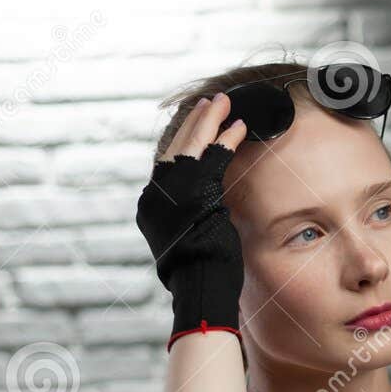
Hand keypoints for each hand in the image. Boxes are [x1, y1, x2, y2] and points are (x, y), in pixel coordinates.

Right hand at [136, 95, 250, 348]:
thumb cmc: (204, 274)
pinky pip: (210, 160)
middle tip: (212, 102)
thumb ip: (194, 217)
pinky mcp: (192, 194)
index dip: (183, 140)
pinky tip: (238, 128)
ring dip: (209, 122)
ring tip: (224, 104)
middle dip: (195, 122)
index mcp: (152, 208)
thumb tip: (205, 210)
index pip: (167, 163)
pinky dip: (225, 142)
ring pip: (190, 146)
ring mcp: (172, 194)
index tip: (197, 122)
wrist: (201, 289)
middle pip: (175, 148)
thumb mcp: (193, 240)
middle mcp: (156, 196)